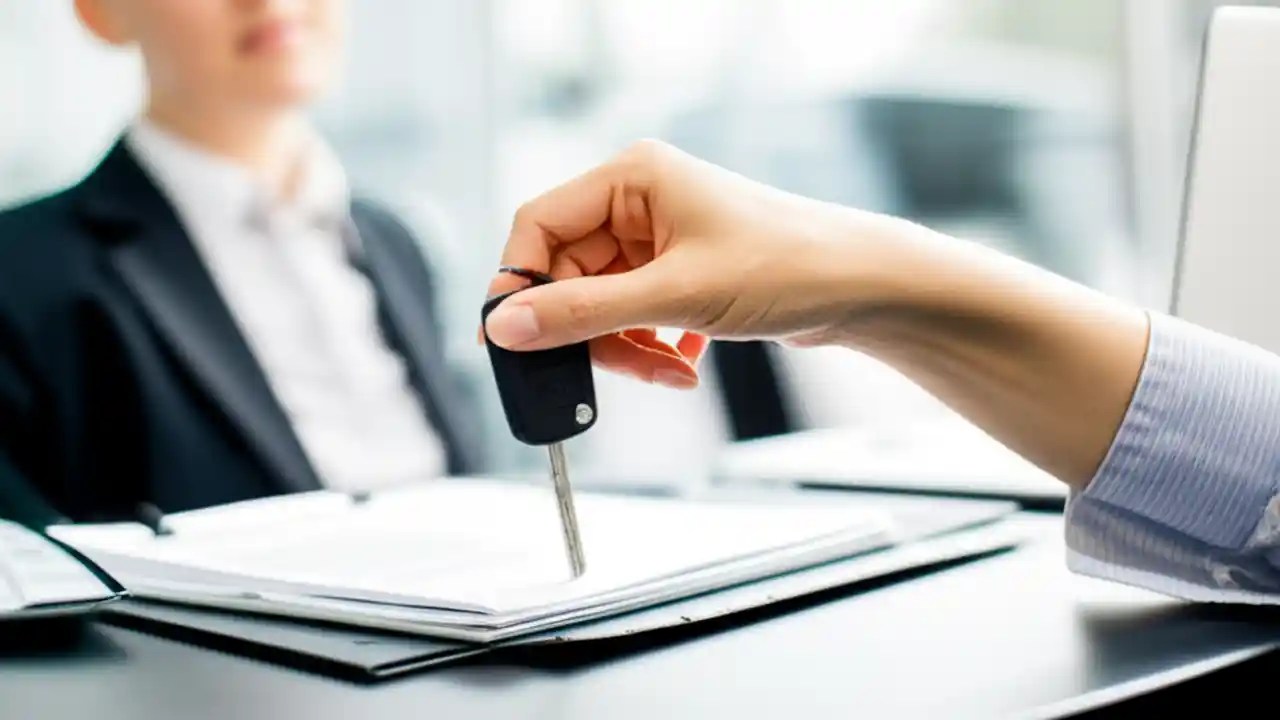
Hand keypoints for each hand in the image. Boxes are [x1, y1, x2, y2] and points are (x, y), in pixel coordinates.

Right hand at [483, 139, 924, 388]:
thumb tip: (508, 328)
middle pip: (569, 273)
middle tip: (614, 369)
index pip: (538, 224)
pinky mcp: (680, 271)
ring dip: (624, 348)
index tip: (512, 340)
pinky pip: (634, 314)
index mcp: (632, 177)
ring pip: (601, 303)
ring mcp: (660, 237)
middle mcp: (641, 200)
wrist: (863, 289)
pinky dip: (649, 347)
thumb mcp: (674, 295)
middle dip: (590, 331)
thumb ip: (582, 313)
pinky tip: (684, 363)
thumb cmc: (786, 265)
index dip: (518, 283)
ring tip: (666, 372)